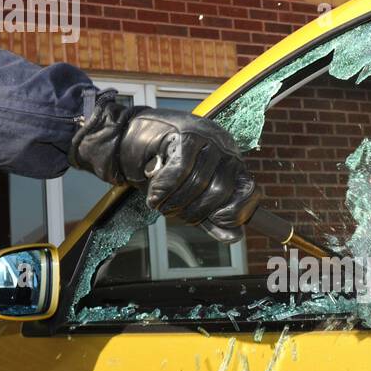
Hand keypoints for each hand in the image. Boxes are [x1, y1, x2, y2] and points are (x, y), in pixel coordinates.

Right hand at [69, 90, 259, 240]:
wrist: (120, 140)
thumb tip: (234, 237)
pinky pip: (180, 173)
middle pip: (221, 193)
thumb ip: (209, 214)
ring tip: (158, 200)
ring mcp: (207, 136)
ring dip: (173, 201)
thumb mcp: (187, 194)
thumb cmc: (153, 166)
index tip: (213, 220)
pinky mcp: (186, 133)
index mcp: (229, 160)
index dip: (233, 213)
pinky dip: (163, 189)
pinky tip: (152, 192)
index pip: (250, 191)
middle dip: (193, 211)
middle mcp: (223, 145)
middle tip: (171, 210)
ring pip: (199, 184)